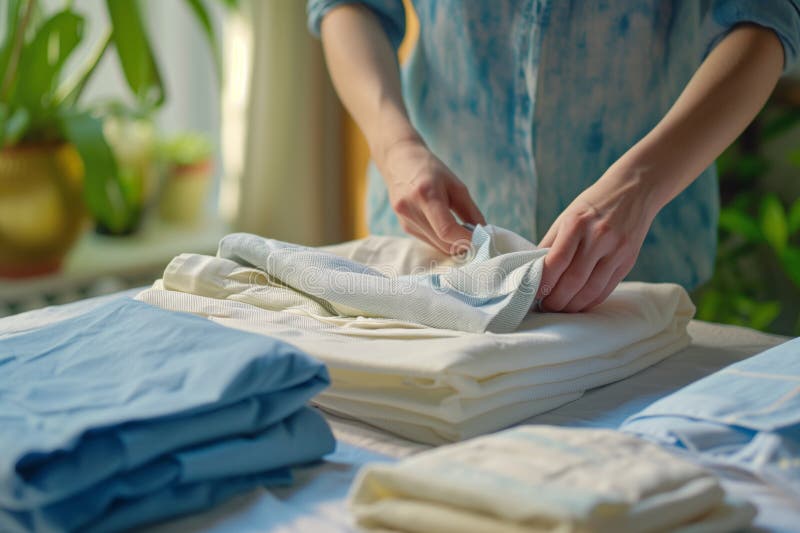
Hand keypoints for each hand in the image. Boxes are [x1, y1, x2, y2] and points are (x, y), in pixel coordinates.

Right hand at [377, 136, 485, 253]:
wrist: (398, 161)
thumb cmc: (430, 170)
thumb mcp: (455, 185)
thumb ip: (470, 211)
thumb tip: (483, 234)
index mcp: (426, 194)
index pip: (447, 229)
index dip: (467, 239)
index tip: (483, 240)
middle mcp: (411, 210)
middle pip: (443, 242)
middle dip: (463, 244)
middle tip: (477, 237)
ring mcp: (405, 221)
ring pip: (437, 245)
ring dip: (453, 243)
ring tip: (462, 230)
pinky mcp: (404, 227)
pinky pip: (429, 241)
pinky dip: (442, 239)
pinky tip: (445, 227)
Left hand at [536, 161, 661, 311]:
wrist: (634, 190)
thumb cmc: (592, 205)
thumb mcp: (567, 216)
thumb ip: (550, 243)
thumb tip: (533, 271)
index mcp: (577, 223)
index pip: (557, 262)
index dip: (543, 283)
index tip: (532, 293)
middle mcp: (599, 237)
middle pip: (574, 280)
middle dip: (556, 300)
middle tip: (545, 307)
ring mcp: (616, 250)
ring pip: (591, 289)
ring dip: (573, 306)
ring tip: (560, 309)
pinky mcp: (628, 260)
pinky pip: (607, 288)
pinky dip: (591, 301)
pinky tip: (579, 305)